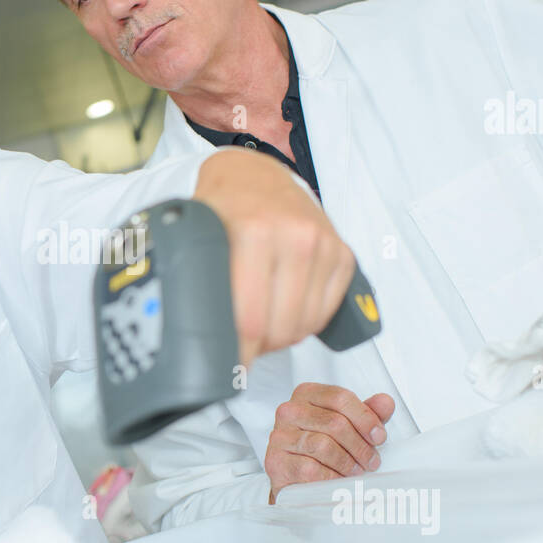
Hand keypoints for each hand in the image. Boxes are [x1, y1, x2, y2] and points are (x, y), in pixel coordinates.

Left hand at [193, 149, 354, 365]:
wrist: (255, 176)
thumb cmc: (223, 212)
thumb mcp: (201, 239)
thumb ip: (200, 284)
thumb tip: (199, 345)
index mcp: (254, 232)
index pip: (250, 319)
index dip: (235, 352)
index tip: (224, 366)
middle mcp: (295, 236)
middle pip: (278, 329)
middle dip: (256, 346)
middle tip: (239, 342)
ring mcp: (323, 245)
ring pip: (303, 326)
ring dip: (280, 337)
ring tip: (259, 325)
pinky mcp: (343, 254)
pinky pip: (325, 314)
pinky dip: (304, 323)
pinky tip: (283, 311)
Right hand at [265, 385, 394, 503]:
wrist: (293, 478)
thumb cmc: (321, 447)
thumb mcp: (347, 425)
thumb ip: (366, 413)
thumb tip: (386, 402)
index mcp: (306, 394)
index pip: (340, 397)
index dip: (365, 418)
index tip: (379, 437)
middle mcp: (289, 411)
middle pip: (335, 423)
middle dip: (360, 446)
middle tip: (372, 461)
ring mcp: (279, 436)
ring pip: (323, 446)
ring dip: (348, 463)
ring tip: (358, 471)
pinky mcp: (276, 461)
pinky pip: (311, 468)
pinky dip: (331, 477)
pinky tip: (339, 480)